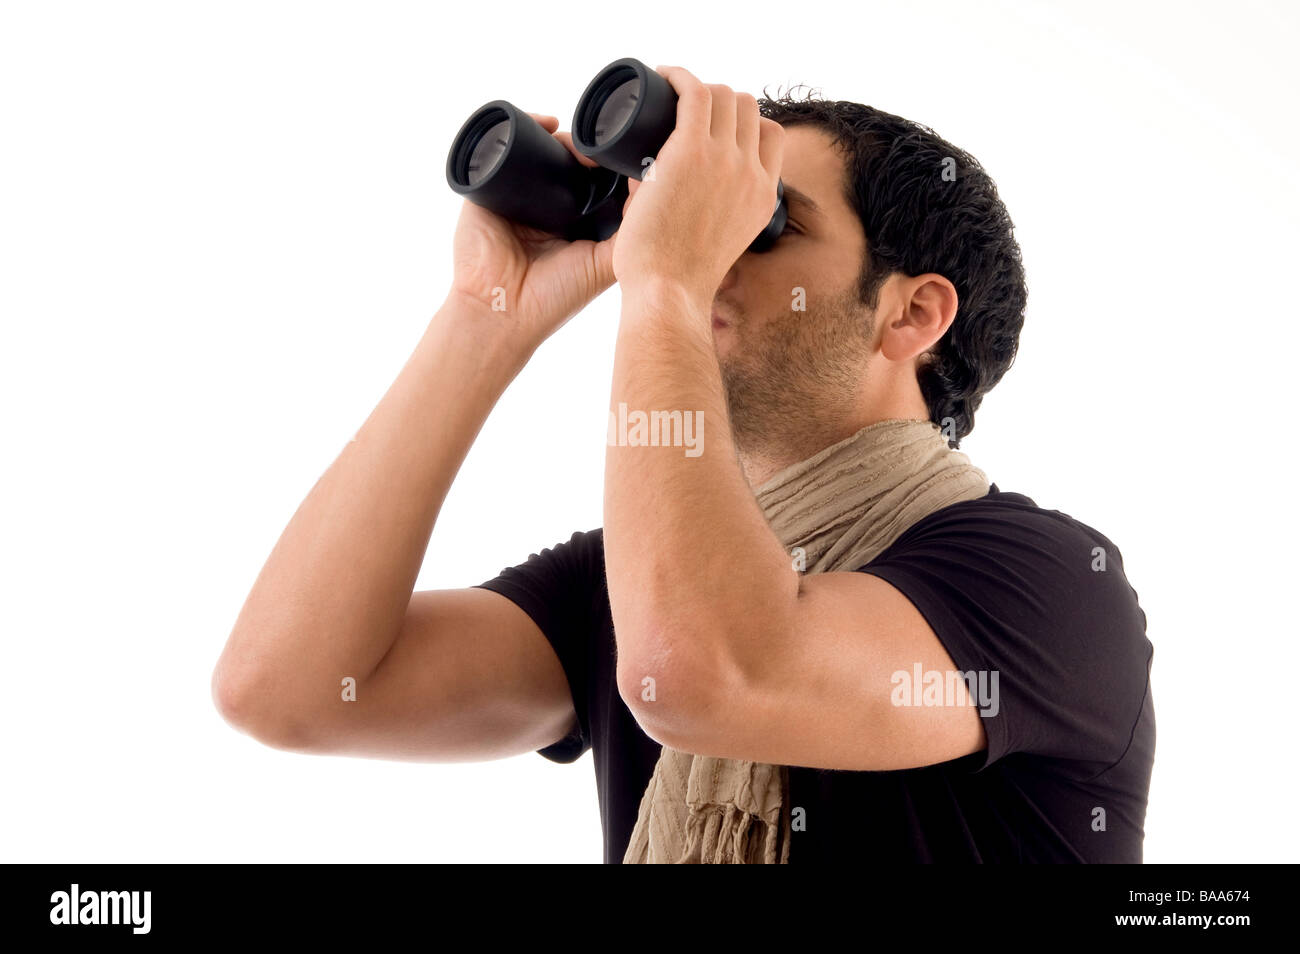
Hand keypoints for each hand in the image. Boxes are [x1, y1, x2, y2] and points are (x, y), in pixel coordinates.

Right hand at [447, 113, 616, 350]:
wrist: (501, 312)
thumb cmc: (553, 298)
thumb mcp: (603, 263)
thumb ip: (630, 234)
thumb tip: (660, 191)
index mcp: (571, 221)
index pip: (594, 181)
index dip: (612, 164)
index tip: (635, 150)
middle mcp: (544, 205)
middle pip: (569, 160)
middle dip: (589, 144)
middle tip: (610, 137)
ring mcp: (514, 194)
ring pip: (541, 149)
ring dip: (562, 136)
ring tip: (582, 137)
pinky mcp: (485, 186)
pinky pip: (503, 147)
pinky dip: (525, 125)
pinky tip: (549, 122)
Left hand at [612, 66, 783, 307]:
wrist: (668, 293)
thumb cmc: (674, 279)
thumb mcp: (712, 244)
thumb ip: (701, 212)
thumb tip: (648, 183)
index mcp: (763, 197)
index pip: (769, 136)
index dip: (743, 123)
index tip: (715, 126)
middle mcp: (752, 174)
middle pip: (748, 108)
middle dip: (720, 102)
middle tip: (685, 110)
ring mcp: (726, 161)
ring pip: (724, 95)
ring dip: (699, 88)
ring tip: (671, 93)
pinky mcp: (692, 151)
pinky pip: (694, 92)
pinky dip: (678, 76)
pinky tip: (662, 75)